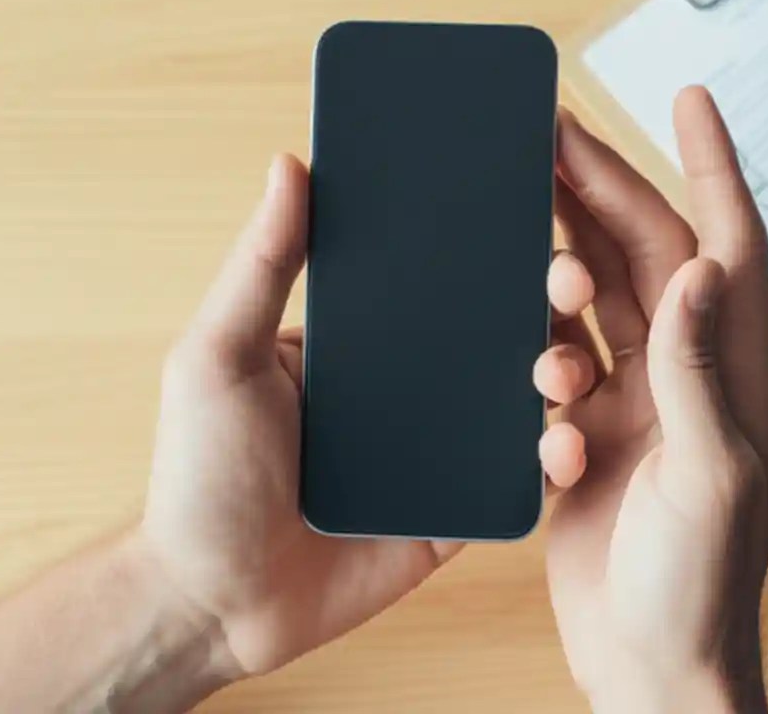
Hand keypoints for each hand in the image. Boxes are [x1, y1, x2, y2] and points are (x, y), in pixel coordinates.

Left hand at [140, 155, 582, 677]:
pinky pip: (516, 483)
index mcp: (361, 344)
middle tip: (567, 285)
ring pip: (519, 404)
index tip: (530, 210)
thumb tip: (290, 165)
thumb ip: (260, 266)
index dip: (484, 248)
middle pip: (493, 335)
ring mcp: (436, 453)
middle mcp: (408, 391)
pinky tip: (560, 447)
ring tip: (559, 371)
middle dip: (543, 305)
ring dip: (558, 376)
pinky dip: (549, 463)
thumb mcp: (219, 356)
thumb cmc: (200, 476)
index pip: (436, 281)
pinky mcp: (456, 514)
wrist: (213, 603)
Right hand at [535, 88, 767, 712]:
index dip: (712, 166)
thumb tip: (703, 267)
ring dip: (562, 266)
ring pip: (597, 305)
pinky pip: (558, 369)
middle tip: (553, 135)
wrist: (651, 666)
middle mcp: (689, 380)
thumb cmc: (699, 588)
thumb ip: (697, 369)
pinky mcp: (591, 441)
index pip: (729, 246)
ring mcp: (638, 409)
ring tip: (525, 233)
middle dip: (604, 190)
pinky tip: (531, 374)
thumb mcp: (708, 473)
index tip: (690, 102)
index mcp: (733, 377)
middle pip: (647, 256)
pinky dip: (537, 359)